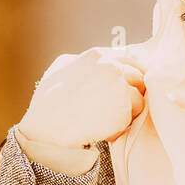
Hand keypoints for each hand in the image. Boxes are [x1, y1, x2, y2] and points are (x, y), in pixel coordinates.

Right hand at [18, 47, 146, 148]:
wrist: (45, 125)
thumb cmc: (48, 98)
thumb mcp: (63, 66)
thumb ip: (85, 60)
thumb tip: (99, 61)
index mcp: (98, 56)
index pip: (130, 58)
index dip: (130, 73)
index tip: (129, 83)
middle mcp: (112, 69)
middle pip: (139, 78)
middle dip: (131, 91)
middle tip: (116, 105)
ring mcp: (119, 90)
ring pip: (139, 100)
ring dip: (127, 111)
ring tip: (106, 118)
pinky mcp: (122, 113)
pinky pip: (131, 120)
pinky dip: (121, 127)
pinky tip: (103, 128)